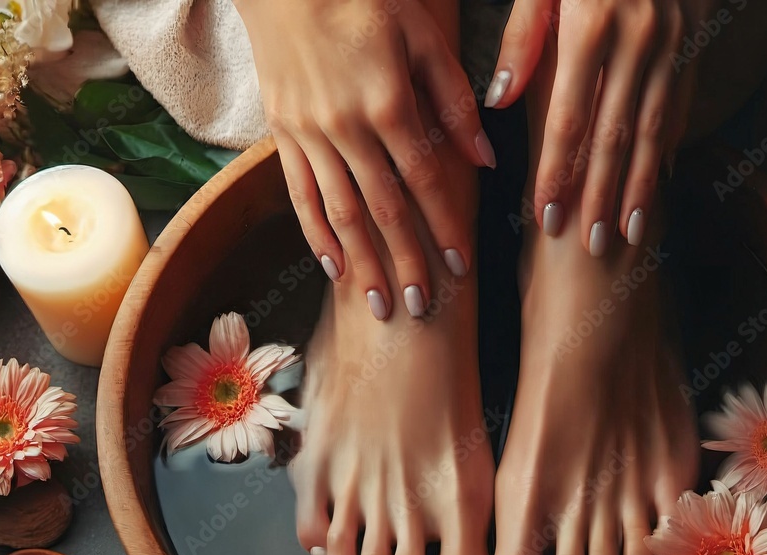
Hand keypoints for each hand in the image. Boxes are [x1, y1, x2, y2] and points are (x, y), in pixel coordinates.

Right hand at [236, 0, 494, 317]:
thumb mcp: (420, 35)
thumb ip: (454, 99)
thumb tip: (484, 158)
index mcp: (388, 102)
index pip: (425, 181)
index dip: (445, 226)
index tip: (461, 266)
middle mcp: (346, 127)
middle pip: (384, 210)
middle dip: (406, 263)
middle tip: (423, 308)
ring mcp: (309, 134)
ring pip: (341, 214)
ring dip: (364, 265)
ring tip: (380, 306)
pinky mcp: (282, 134)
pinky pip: (300, 196)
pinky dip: (318, 236)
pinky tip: (335, 269)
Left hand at [486, 0, 692, 253]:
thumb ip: (521, 41)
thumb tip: (499, 101)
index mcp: (591, 25)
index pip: (569, 119)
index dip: (557, 174)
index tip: (547, 219)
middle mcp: (638, 38)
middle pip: (614, 136)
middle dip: (602, 196)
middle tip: (592, 247)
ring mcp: (672, 42)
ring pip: (654, 130)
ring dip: (640, 187)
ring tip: (630, 233)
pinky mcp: (692, 42)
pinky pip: (680, 106)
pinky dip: (666, 149)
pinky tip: (656, 185)